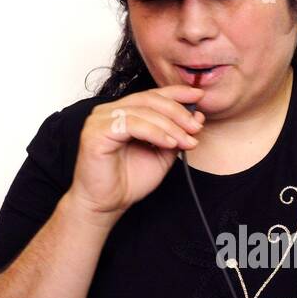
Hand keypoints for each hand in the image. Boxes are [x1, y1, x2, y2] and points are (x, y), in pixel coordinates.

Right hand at [67, 85, 206, 222]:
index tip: (199, 96)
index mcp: (123, 113)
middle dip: (178, 112)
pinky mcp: (96, 132)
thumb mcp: (161, 155)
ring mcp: (101, 120)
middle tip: (196, 126)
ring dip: (170, 126)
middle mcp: (109, 112)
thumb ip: (175, 135)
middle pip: (149, 99)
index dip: (176, 93)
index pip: (152, 95)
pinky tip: (169, 143)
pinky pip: (131, 124)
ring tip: (186, 141)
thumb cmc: (127, 181)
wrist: (107, 204)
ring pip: (143, 111)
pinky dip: (155, 133)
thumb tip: (196, 117)